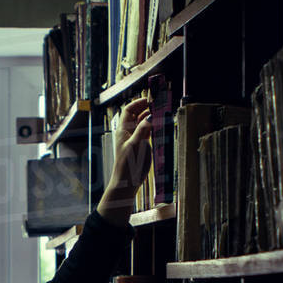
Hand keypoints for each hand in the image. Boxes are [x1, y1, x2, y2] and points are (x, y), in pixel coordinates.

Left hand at [98, 97, 152, 225]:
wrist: (126, 183)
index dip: (138, 103)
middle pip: (135, 116)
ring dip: (149, 117)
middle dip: (145, 108)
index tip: (149, 99)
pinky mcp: (138, 148)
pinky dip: (151, 128)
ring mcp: (132, 140)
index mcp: (123, 130)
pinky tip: (158, 127)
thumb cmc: (129, 165)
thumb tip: (149, 116)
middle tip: (157, 104)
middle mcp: (127, 133)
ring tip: (159, 113)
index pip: (129, 110)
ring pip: (140, 124)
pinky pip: (145, 133)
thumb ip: (143, 130)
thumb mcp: (137, 145)